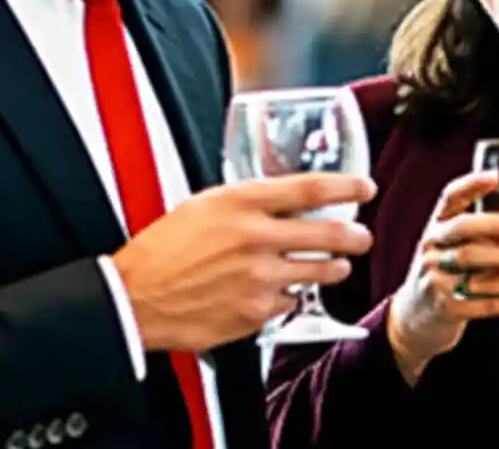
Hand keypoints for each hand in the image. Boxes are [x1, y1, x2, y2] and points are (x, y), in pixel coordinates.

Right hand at [111, 174, 375, 351]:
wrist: (134, 299)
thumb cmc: (162, 252)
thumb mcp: (204, 206)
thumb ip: (248, 202)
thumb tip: (284, 201)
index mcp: (241, 203)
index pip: (310, 189)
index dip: (346, 187)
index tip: (364, 188)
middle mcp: (255, 238)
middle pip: (329, 232)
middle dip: (355, 235)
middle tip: (361, 236)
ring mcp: (259, 277)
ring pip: (320, 271)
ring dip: (334, 268)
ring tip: (334, 266)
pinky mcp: (257, 311)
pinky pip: (292, 302)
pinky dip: (290, 297)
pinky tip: (278, 291)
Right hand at [387, 171, 498, 381]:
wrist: (417, 315)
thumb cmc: (449, 270)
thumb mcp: (453, 243)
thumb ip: (483, 229)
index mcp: (438, 225)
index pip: (449, 197)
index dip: (471, 185)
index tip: (495, 177)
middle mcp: (433, 248)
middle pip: (462, 231)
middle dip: (496, 226)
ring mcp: (437, 279)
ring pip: (478, 271)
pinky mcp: (448, 308)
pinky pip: (487, 304)